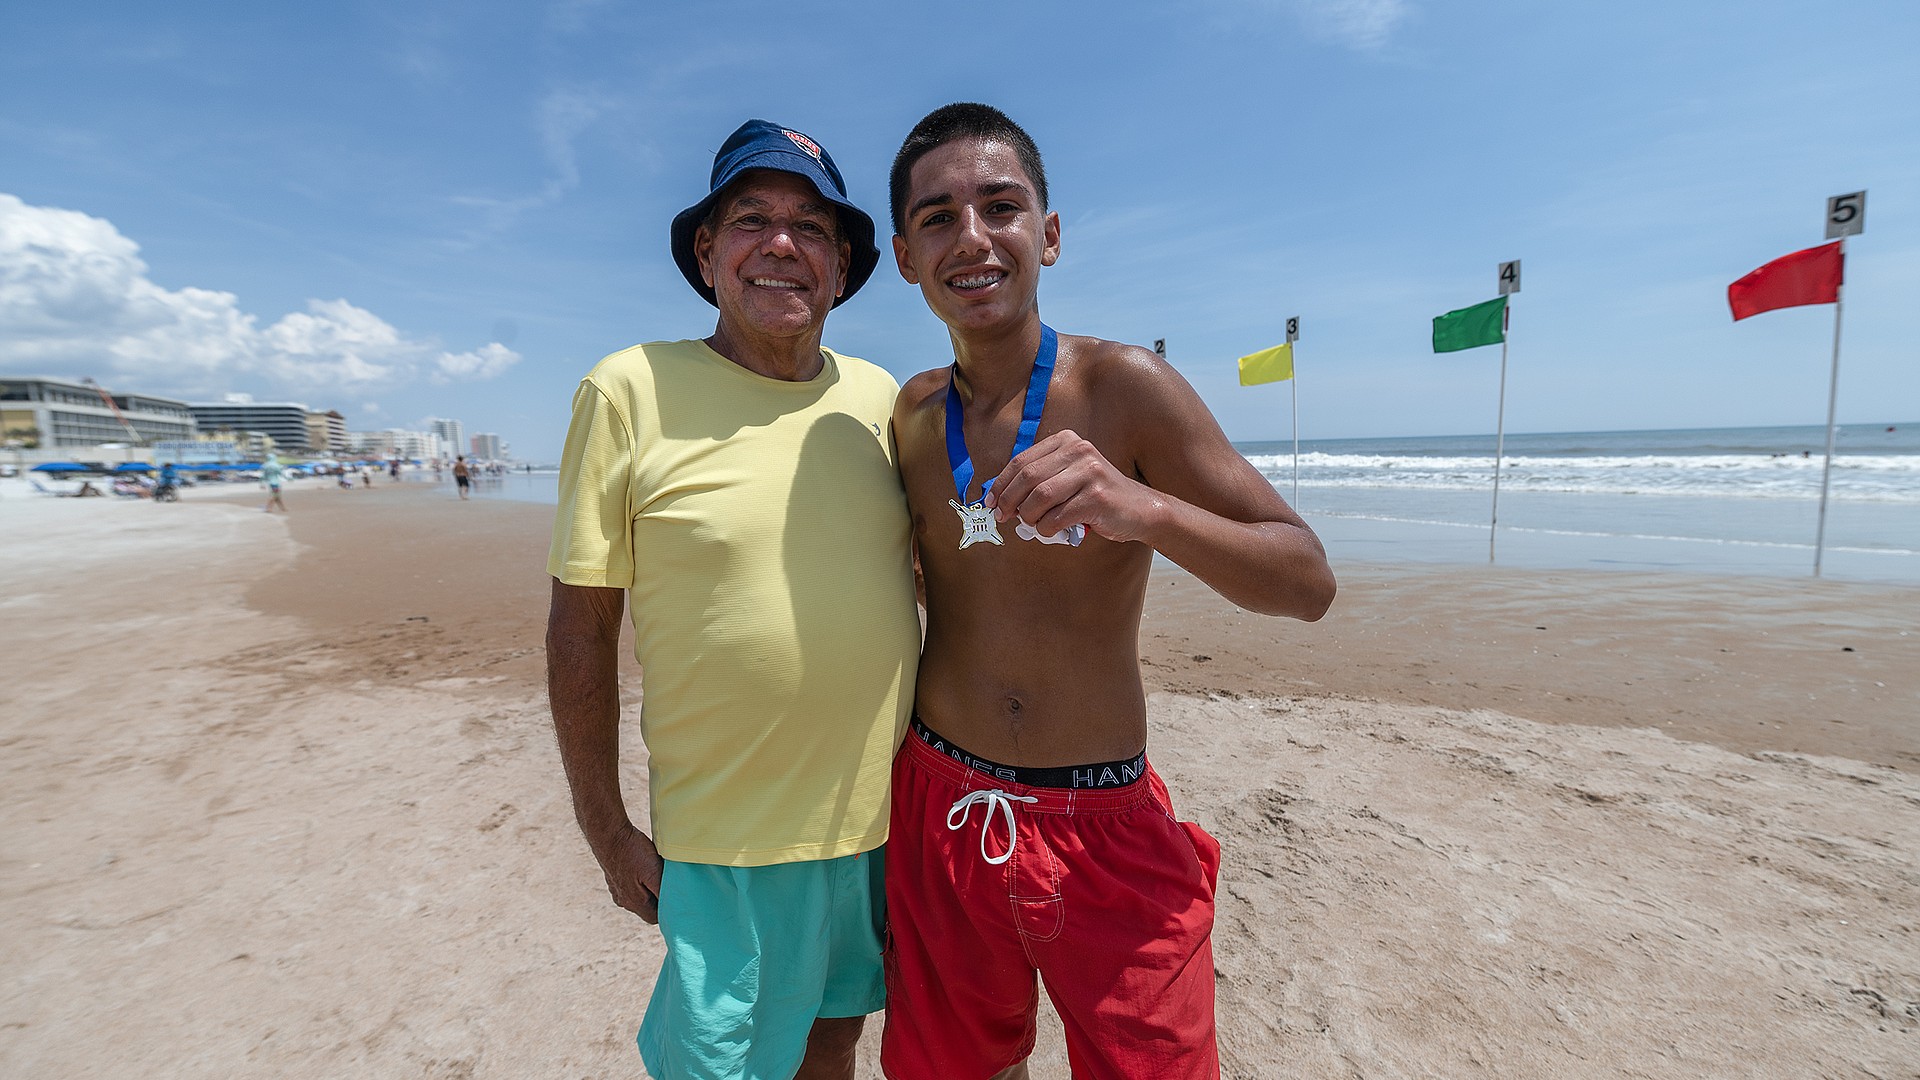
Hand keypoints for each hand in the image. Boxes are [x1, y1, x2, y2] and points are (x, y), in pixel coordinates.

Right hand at [596, 824, 664, 923]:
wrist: (608, 833)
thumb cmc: (633, 851)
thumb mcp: (654, 871)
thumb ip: (663, 892)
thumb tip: (673, 906)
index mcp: (634, 903)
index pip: (655, 918)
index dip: (667, 910)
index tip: (676, 895)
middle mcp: (623, 900)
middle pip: (647, 908)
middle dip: (659, 898)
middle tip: (669, 881)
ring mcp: (616, 889)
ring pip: (639, 896)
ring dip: (649, 888)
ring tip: (657, 872)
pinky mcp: (614, 878)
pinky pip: (631, 885)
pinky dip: (639, 879)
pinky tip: (643, 866)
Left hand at [984, 430, 1159, 544]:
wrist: (1140, 509)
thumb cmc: (1095, 496)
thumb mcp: (1067, 477)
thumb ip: (1038, 481)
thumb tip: (998, 497)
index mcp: (1066, 441)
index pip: (1021, 461)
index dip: (1000, 484)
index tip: (990, 502)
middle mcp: (1079, 450)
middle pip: (1027, 477)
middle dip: (1009, 501)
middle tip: (1003, 517)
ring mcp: (1090, 472)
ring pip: (1040, 497)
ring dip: (1029, 517)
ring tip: (1032, 525)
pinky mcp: (1097, 497)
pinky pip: (1057, 517)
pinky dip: (1047, 529)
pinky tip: (1051, 531)